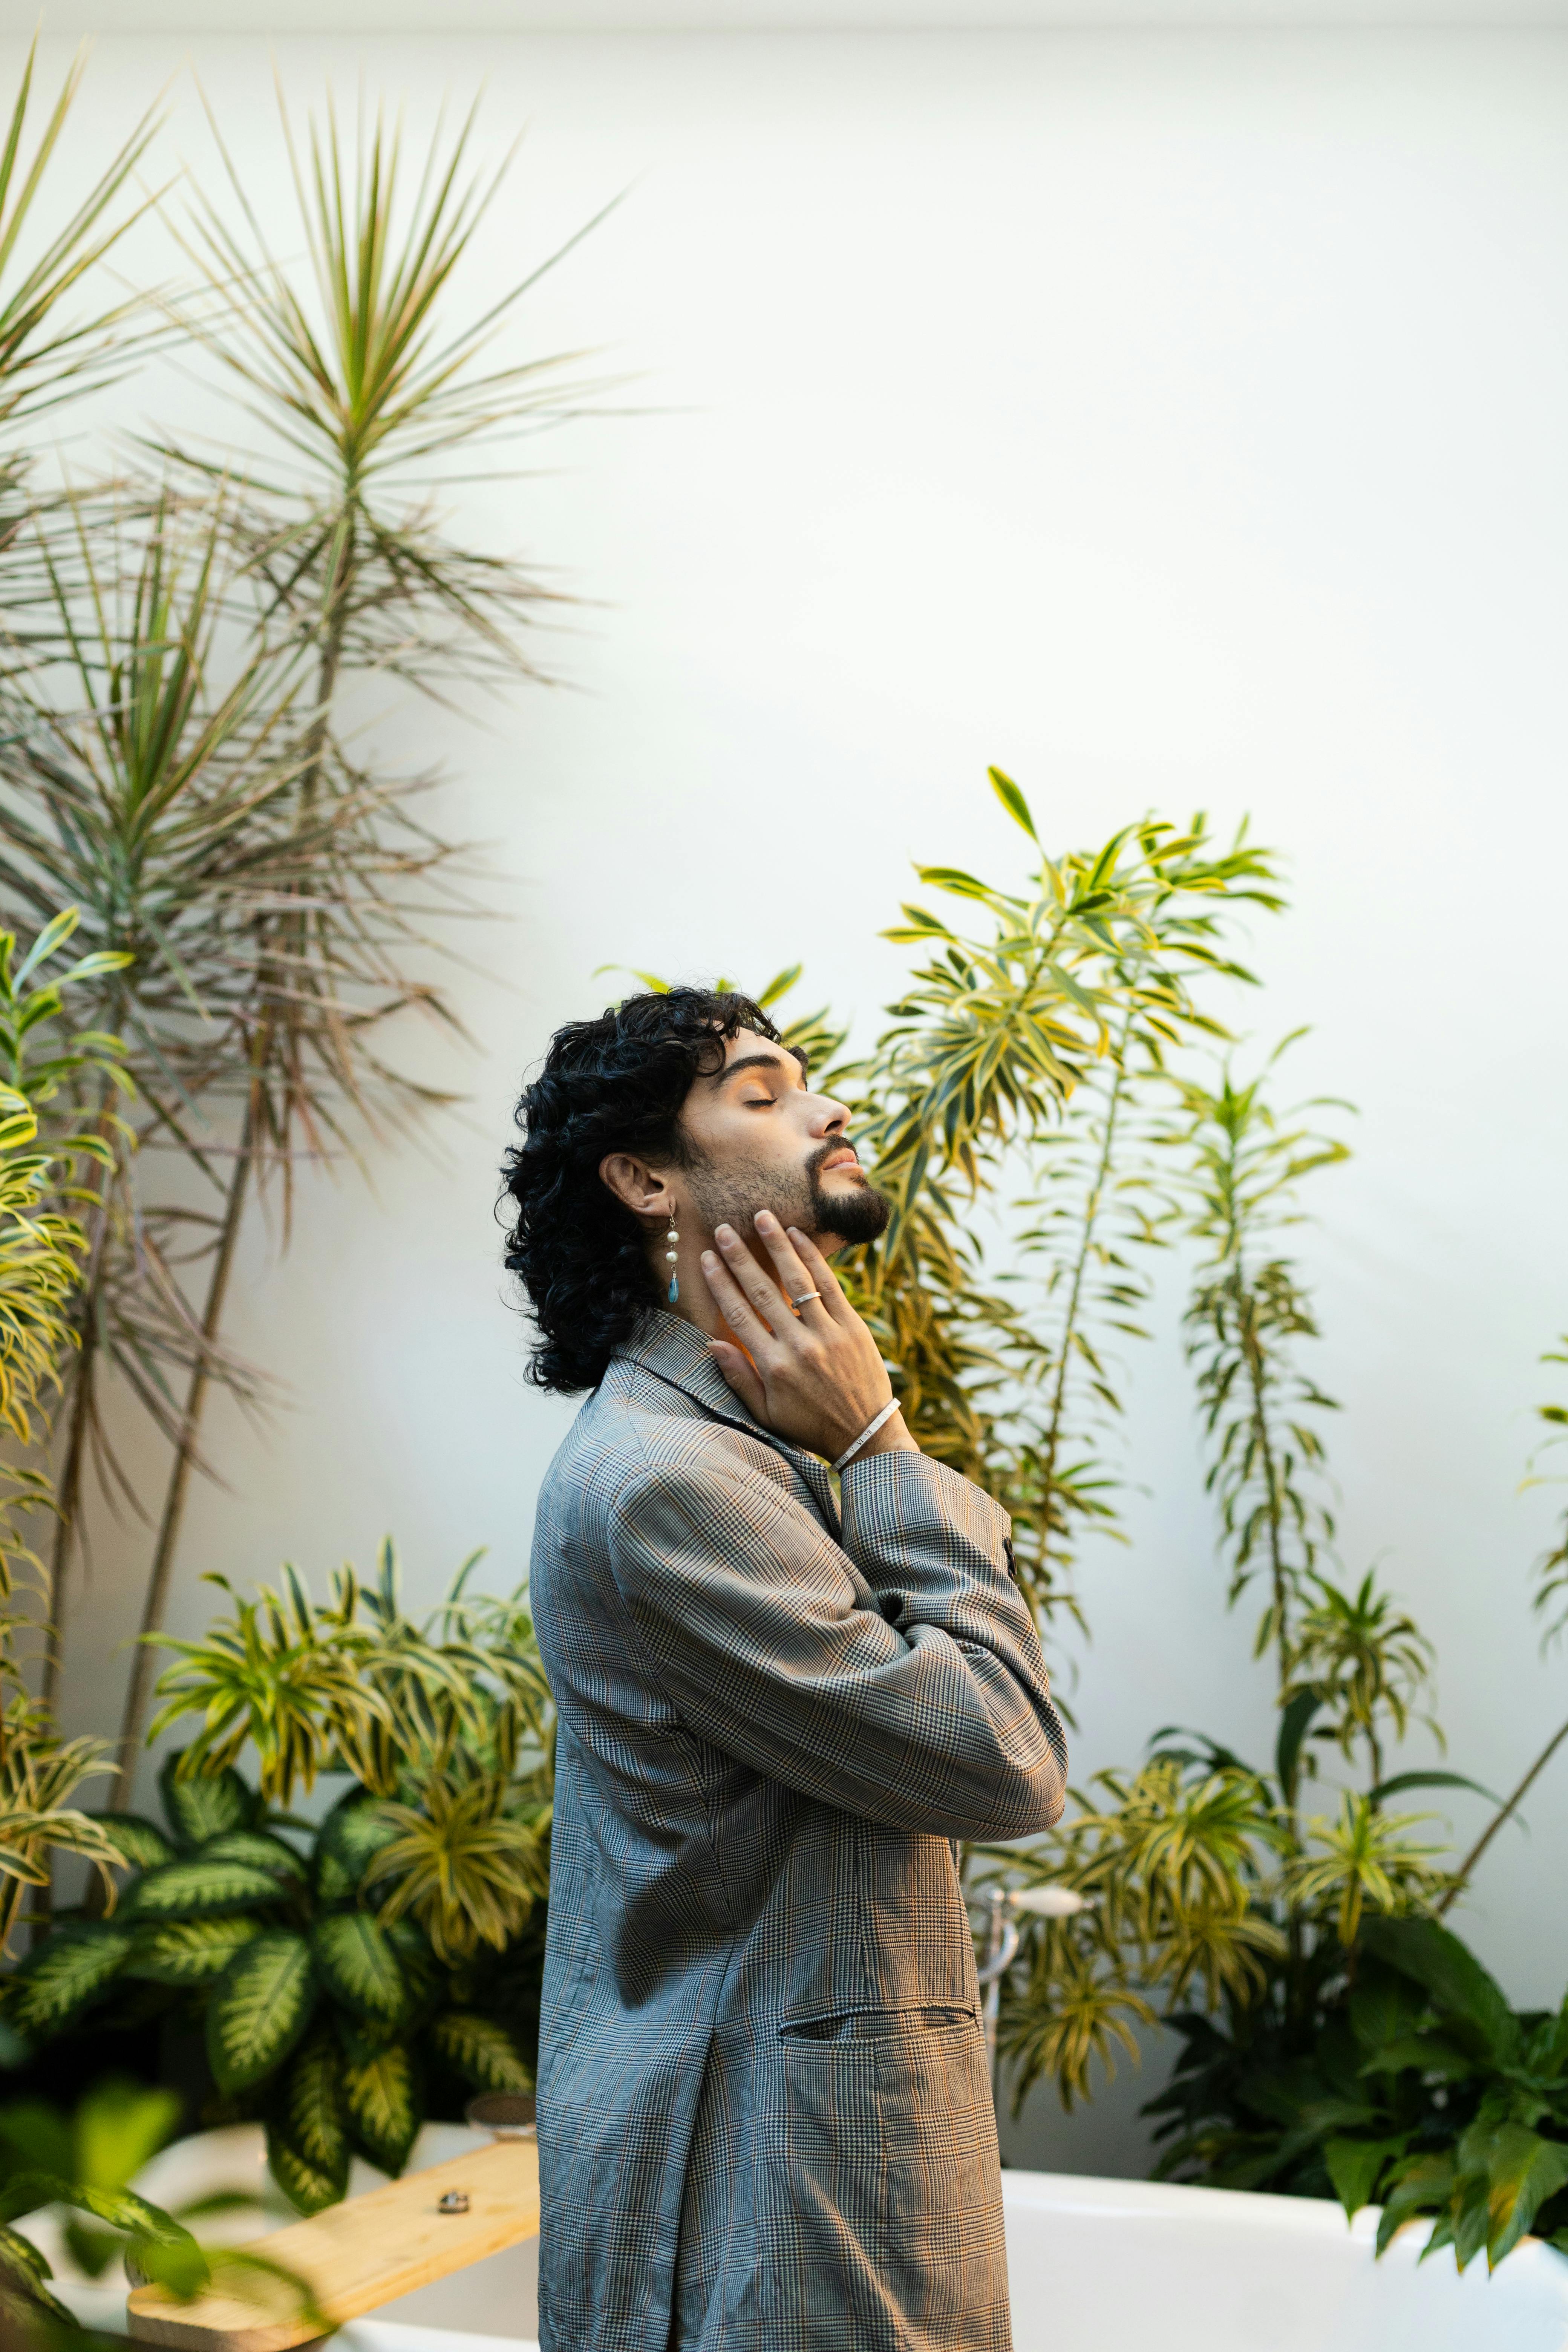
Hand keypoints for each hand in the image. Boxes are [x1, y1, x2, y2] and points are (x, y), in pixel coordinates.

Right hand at [700, 1213, 914, 1463]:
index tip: (707, 1259)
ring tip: (762, 1217)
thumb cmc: (810, 1426)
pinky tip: (798, 1236)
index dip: (721, 1283)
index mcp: (773, 1366)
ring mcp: (828, 1333)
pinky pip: (831, 1284)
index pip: (739, 1315)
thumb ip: (739, 1377)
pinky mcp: (853, 1326)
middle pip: (762, 1291)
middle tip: (724, 1229)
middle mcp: (799, 1345)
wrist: (865, 1434)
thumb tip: (711, 1343)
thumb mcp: (767, 1413)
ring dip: (777, 1246)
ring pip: (797, 1280)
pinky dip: (813, 1258)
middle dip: (740, 1257)